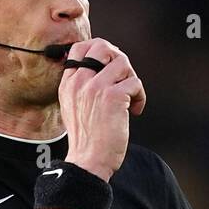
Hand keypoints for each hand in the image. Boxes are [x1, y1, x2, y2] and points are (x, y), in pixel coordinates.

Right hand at [60, 38, 145, 181]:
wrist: (88, 162)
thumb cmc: (86, 140)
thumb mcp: (73, 109)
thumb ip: (81, 88)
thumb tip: (102, 69)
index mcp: (68, 84)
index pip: (79, 48)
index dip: (99, 50)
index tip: (110, 66)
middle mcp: (80, 82)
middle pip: (102, 46)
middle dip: (118, 58)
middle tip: (124, 77)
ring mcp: (96, 87)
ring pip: (122, 62)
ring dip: (131, 78)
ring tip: (130, 97)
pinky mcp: (113, 96)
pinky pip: (135, 82)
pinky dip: (140, 96)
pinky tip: (135, 110)